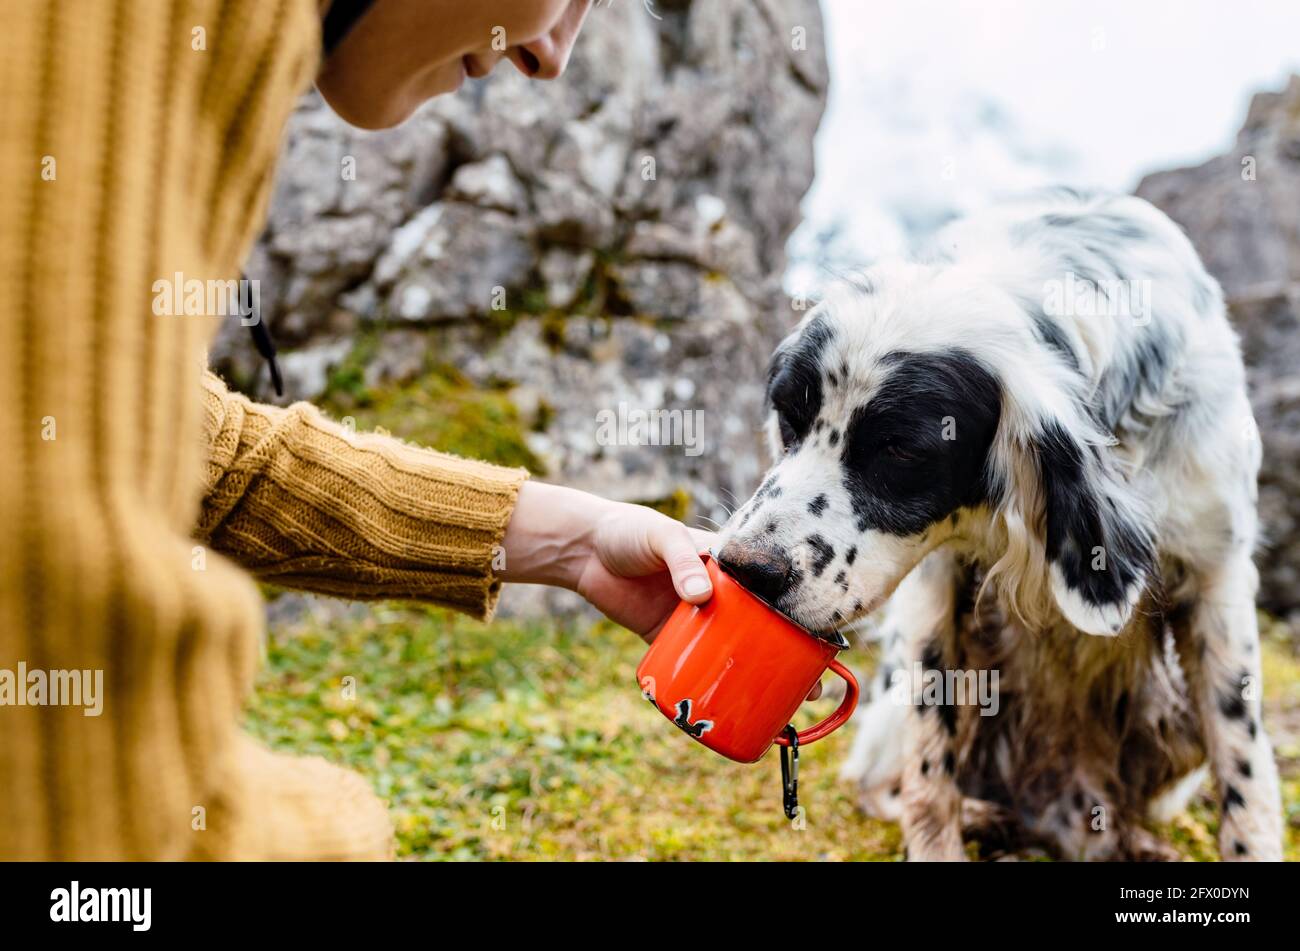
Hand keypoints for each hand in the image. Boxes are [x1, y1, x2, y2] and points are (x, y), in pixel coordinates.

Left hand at [500, 481, 823, 696]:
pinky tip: (730, 709)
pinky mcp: (667, 637)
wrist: (583, 548)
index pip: (774, 592)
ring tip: (783, 709)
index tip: (823, 642)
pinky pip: (696, 666)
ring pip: (735, 653)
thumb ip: (681, 561)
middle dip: (791, 661)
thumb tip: (700, 598)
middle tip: (813, 690)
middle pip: (764, 630)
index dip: (801, 618)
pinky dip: (714, 688)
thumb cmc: (629, 531)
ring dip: (759, 680)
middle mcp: (718, 594)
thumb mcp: (660, 536)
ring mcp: (695, 618)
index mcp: (728, 566)